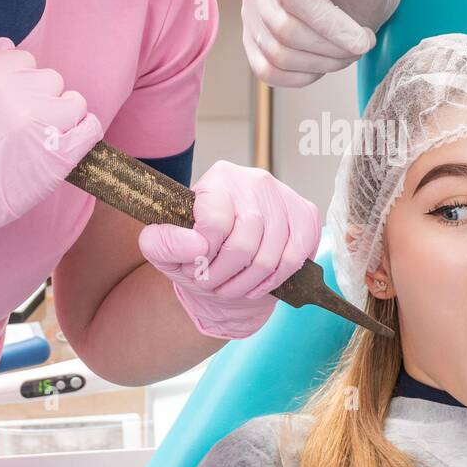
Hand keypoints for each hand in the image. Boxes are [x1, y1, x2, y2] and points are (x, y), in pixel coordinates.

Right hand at [0, 35, 101, 301]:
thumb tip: (6, 43)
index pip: (23, 60)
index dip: (14, 80)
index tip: (3, 100)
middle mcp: (21, 101)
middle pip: (50, 80)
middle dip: (36, 96)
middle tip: (15, 121)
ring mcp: (42, 130)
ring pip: (73, 103)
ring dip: (60, 114)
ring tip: (37, 133)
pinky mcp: (57, 160)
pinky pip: (90, 130)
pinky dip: (82, 131)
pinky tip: (63, 142)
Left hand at [138, 160, 321, 339]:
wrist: (228, 252)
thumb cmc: (195, 246)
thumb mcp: (161, 246)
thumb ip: (161, 243)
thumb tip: (195, 246)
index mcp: (219, 178)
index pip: (214, 223)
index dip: (203, 256)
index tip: (194, 266)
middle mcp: (254, 180)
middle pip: (244, 243)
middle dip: (223, 276)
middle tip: (210, 284)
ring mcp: (284, 196)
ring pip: (270, 256)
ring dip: (246, 284)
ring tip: (229, 289)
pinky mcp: (306, 214)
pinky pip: (295, 257)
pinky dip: (274, 280)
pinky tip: (256, 285)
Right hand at [241, 0, 402, 86]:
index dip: (330, 24)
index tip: (364, 39)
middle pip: (284, 29)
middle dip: (330, 46)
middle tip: (361, 45)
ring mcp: (250, 16)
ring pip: (277, 55)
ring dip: (321, 63)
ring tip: (348, 52)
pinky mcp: (253, 44)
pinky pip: (268, 72)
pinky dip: (301, 76)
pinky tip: (325, 64)